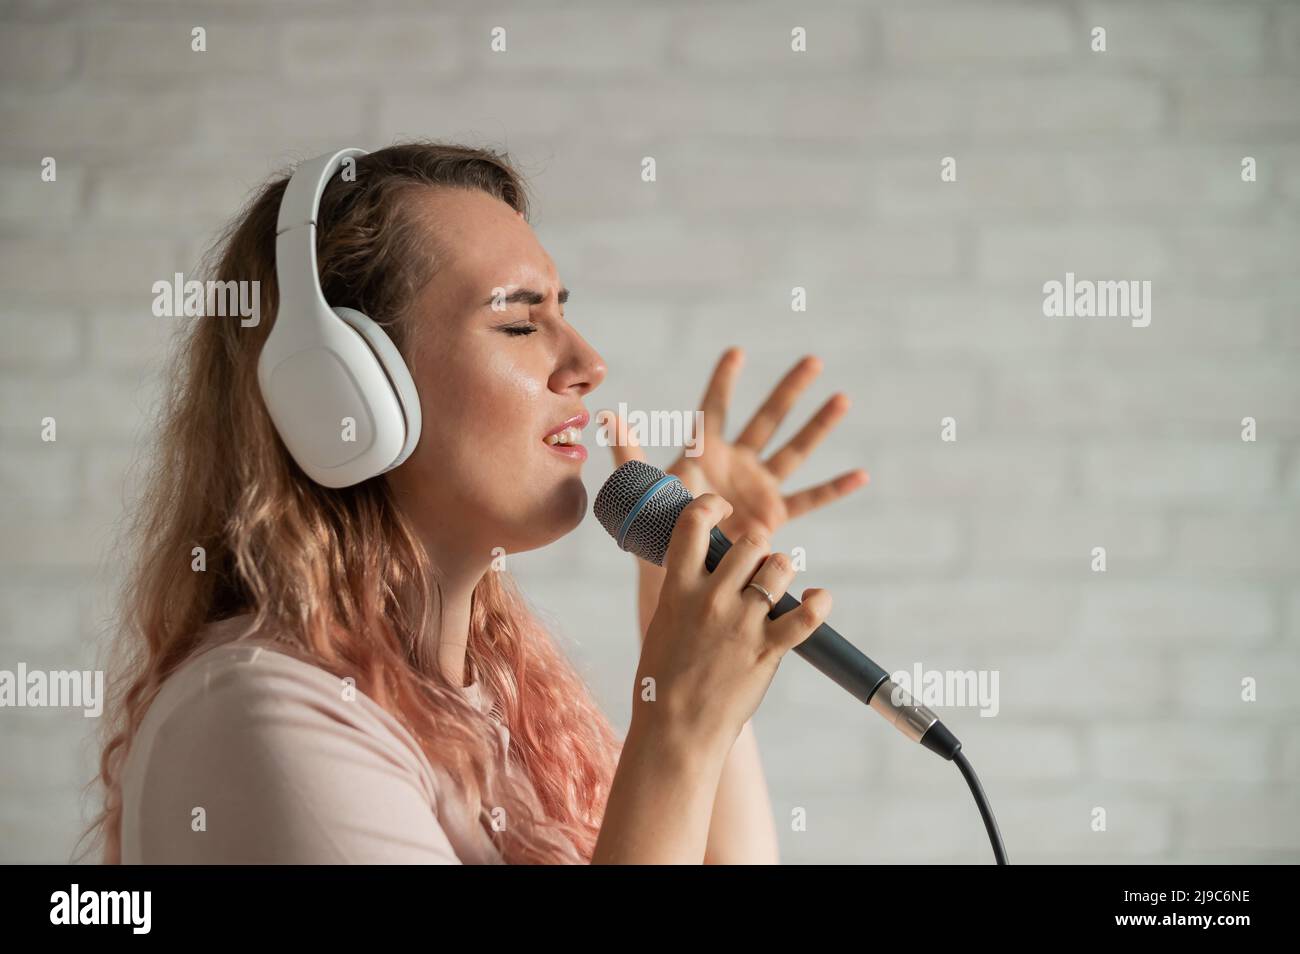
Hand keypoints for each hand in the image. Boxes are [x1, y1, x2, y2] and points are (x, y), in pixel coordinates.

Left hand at [601, 348, 868, 541]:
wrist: (678, 572)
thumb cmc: (656, 528)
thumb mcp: (644, 487)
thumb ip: (628, 453)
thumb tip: (607, 415)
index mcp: (704, 452)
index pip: (715, 408)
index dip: (723, 381)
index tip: (736, 351)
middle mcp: (736, 463)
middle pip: (767, 418)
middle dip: (789, 390)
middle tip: (812, 360)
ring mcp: (757, 487)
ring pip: (794, 450)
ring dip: (818, 425)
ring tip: (842, 398)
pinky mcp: (773, 516)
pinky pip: (809, 499)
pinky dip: (834, 488)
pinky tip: (860, 475)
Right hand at [634, 492, 832, 752]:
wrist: (675, 729)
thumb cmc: (663, 681)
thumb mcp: (665, 623)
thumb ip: (684, 592)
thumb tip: (704, 569)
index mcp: (678, 589)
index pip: (693, 523)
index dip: (711, 506)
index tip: (721, 509)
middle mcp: (711, 599)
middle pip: (750, 543)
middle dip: (758, 548)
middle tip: (755, 566)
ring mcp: (741, 623)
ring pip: (778, 568)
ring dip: (783, 571)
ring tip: (777, 586)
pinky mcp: (768, 649)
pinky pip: (807, 616)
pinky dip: (820, 604)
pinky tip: (819, 599)